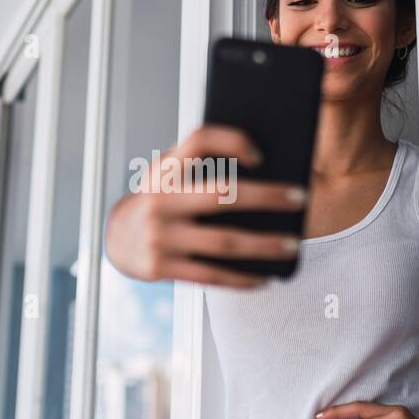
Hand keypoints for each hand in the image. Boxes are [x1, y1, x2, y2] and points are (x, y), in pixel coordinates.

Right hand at [103, 123, 308, 288]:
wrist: (117, 239)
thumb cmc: (159, 200)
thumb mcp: (169, 174)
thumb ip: (200, 166)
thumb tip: (264, 173)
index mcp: (164, 170)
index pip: (198, 140)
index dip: (232, 141)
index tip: (261, 155)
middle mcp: (160, 200)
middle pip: (222, 195)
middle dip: (267, 197)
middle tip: (301, 198)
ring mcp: (160, 236)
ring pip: (224, 242)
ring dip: (264, 245)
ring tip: (292, 245)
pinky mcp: (161, 268)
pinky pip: (211, 276)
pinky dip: (242, 278)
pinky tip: (265, 276)